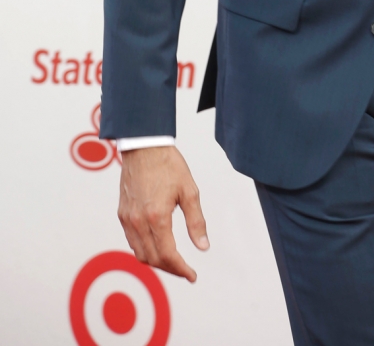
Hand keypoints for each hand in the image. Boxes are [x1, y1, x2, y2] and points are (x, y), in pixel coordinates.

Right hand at [118, 146, 208, 281]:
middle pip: (153, 259)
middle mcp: (138, 221)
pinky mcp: (122, 213)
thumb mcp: (190, 191)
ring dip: (156, 262)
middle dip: (171, 269)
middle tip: (185, 270)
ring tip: (173, 261)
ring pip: (140, 253)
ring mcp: (127, 219)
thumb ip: (196, 221)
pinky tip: (157, 245)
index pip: (168, 255)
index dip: (181, 269)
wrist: (144, 146)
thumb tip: (203, 246)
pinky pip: (132, 241)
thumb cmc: (168, 164)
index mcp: (157, 217)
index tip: (192, 275)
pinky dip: (144, 249)